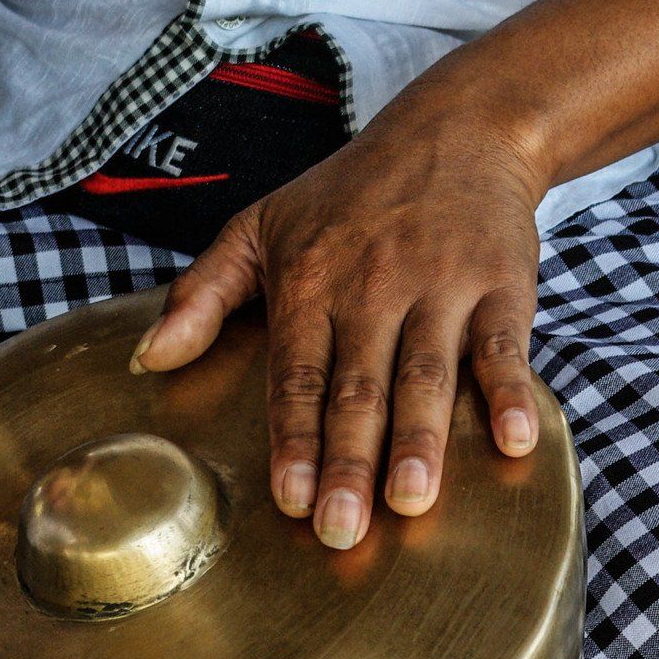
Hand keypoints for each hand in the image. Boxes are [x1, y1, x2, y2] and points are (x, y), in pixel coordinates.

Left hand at [130, 104, 548, 549]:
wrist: (458, 129)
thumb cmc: (349, 193)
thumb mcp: (260, 227)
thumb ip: (202, 295)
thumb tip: (146, 358)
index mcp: (310, 281)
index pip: (297, 374)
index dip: (294, 438)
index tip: (290, 498)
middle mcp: (373, 286)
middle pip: (358, 388)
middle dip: (348, 461)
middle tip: (341, 529)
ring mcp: (440, 285)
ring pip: (425, 373)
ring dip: (420, 439)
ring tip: (411, 500)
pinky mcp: (501, 284)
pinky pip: (503, 346)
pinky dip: (509, 392)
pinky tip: (512, 441)